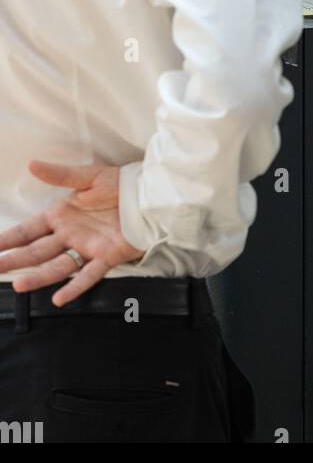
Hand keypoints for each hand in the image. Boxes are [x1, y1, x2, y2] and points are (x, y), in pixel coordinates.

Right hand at [0, 161, 144, 305]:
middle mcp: (69, 234)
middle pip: (36, 251)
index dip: (8, 239)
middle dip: (14, 260)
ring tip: (18, 284)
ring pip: (56, 266)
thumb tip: (32, 164)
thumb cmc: (119, 184)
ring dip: (38, 276)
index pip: (28, 230)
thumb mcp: (88, 176)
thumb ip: (60, 174)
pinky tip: (59, 298)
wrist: (149, 194)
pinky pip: (88, 275)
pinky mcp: (106, 257)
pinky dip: (74, 287)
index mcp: (61, 215)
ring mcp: (86, 248)